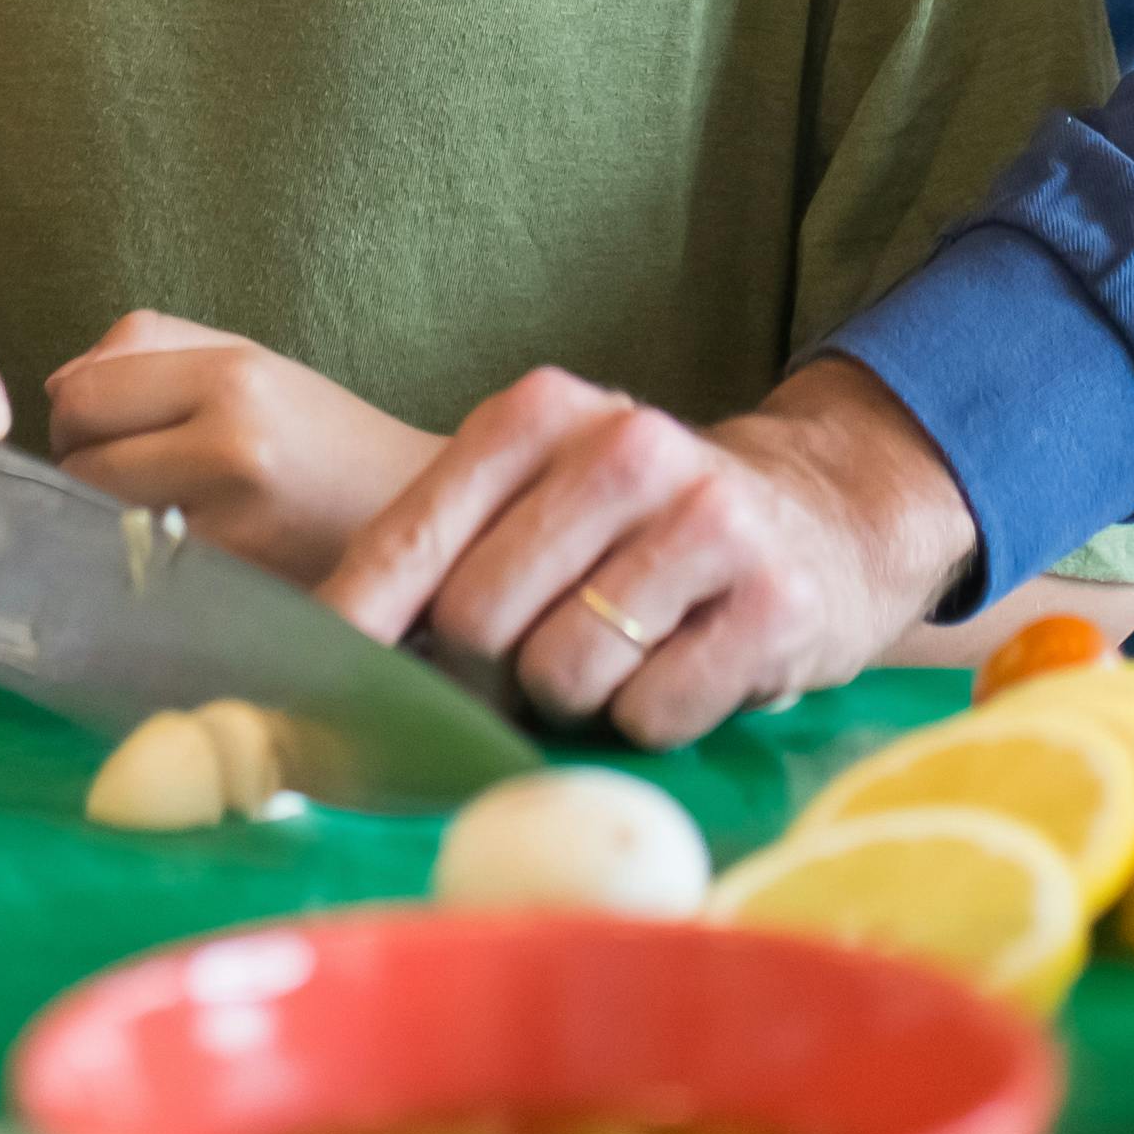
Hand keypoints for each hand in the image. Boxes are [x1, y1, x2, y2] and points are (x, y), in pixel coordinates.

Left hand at [42, 312, 445, 587]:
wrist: (422, 516)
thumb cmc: (323, 435)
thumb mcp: (250, 361)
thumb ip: (148, 348)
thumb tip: (55, 389)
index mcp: (233, 377)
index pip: (81, 394)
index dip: (75, 416)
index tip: (103, 431)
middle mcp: (230, 449)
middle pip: (78, 465)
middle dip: (84, 472)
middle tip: (131, 478)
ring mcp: (232, 531)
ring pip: (98, 527)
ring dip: (103, 524)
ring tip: (154, 514)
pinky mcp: (234, 592)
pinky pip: (141, 574)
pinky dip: (142, 566)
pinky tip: (179, 555)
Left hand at [319, 352, 979, 746]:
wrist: (821, 517)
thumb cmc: (640, 526)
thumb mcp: (538, 498)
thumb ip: (438, 553)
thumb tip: (320, 654)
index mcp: (543, 412)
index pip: (413, 536)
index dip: (358, 627)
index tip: (312, 692)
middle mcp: (625, 447)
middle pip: (476, 619)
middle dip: (482, 674)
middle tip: (523, 668)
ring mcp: (708, 519)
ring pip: (562, 674)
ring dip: (574, 700)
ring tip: (619, 656)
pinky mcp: (775, 601)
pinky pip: (652, 714)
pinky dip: (650, 721)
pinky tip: (682, 670)